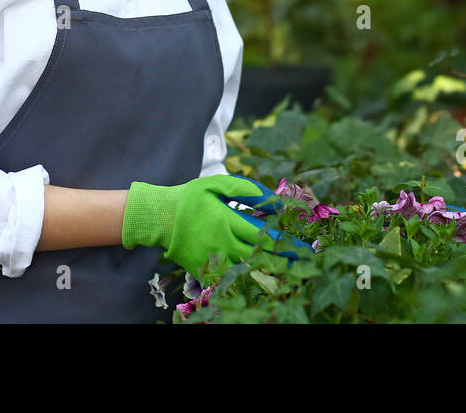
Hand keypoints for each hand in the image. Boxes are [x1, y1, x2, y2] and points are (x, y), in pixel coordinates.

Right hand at [122, 174, 311, 276]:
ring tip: (288, 273)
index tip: (306, 249)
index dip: (287, 243)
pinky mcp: (204, 271)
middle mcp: (224, 243)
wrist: (159, 218)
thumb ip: (245, 190)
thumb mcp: (216, 185)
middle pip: (261, 257)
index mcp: (228, 221)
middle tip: (305, 264)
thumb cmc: (189, 198)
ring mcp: (214, 259)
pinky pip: (229, 279)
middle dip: (284, 261)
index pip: (265, 235)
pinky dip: (245, 280)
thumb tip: (272, 198)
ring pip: (247, 271)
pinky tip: (259, 279)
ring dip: (268, 272)